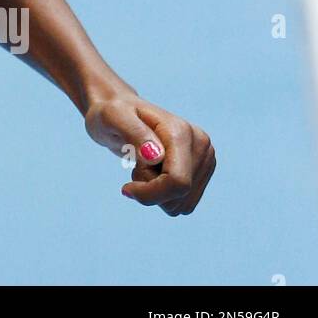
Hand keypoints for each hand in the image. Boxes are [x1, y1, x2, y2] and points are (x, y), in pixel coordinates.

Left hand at [84, 94, 215, 215]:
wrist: (121, 114)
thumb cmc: (112, 114)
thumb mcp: (113, 117)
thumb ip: (134, 133)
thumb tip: (157, 157)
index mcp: (182, 132)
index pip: (177, 181)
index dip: (150, 193)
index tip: (125, 189)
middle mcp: (201, 145)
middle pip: (180, 195)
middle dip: (151, 190)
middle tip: (136, 166)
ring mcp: (205, 159)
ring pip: (182, 203)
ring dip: (157, 193)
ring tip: (145, 166)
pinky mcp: (202, 172)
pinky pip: (183, 203)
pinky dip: (164, 196)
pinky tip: (154, 174)